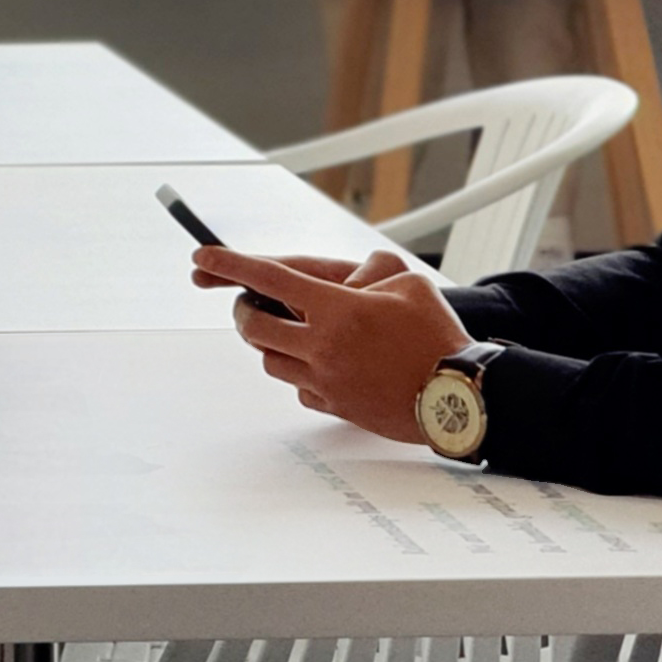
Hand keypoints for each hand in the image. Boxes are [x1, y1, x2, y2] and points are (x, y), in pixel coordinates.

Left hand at [191, 245, 466, 447]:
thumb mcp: (408, 282)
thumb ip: (370, 270)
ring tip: (284, 330)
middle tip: (249, 300)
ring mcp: (325, 380)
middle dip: (245, 309)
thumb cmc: (437, 338)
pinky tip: (317, 362)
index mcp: (336, 310)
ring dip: (269, 342)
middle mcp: (322, 346)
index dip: (230, 264)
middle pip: (255, 326)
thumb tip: (348, 279)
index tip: (202, 256)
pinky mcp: (335, 406)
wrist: (460, 396)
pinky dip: (298, 372)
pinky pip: (298, 387)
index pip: (269, 278)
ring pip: (270, 359)